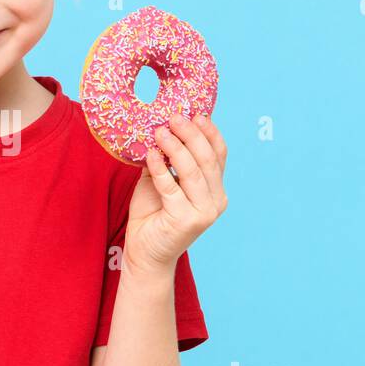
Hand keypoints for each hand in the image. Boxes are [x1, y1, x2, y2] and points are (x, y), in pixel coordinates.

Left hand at [123, 112, 227, 277]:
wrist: (145, 252)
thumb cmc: (153, 214)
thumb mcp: (161, 180)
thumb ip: (167, 159)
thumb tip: (163, 127)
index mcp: (216, 189)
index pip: (219, 155)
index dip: (209, 132)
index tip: (195, 113)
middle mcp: (216, 200)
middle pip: (207, 159)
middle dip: (191, 134)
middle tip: (174, 117)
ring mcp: (203, 212)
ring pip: (192, 171)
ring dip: (175, 147)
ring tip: (159, 131)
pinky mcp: (185, 220)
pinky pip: (171, 186)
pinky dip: (160, 167)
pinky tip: (150, 154)